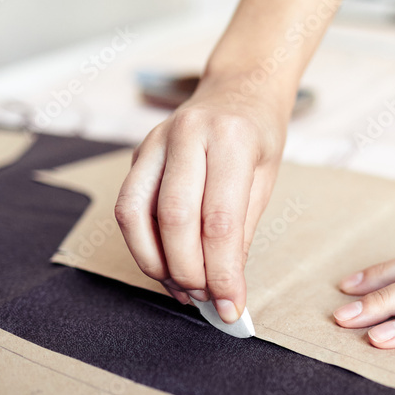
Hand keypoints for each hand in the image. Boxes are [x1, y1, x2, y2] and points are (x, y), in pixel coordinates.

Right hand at [114, 74, 288, 321]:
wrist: (240, 88)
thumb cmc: (257, 136)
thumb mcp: (264, 181)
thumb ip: (242, 231)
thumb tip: (226, 287)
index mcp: (230, 139)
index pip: (220, 220)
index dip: (222, 271)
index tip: (230, 306)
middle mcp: (187, 135)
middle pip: (175, 218)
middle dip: (189, 271)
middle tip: (205, 299)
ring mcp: (155, 141)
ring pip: (138, 214)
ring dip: (157, 263)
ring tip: (183, 289)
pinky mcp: (138, 154)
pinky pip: (129, 207)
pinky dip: (142, 245)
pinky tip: (164, 265)